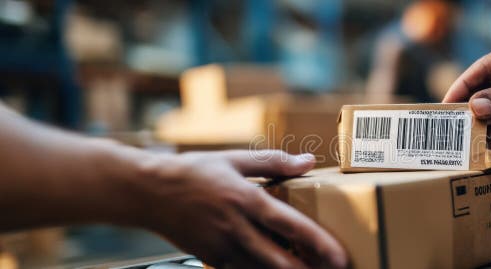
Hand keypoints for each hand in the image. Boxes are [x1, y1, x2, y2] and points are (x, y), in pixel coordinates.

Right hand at [122, 150, 346, 268]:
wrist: (147, 192)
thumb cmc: (192, 172)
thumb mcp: (234, 159)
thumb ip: (274, 162)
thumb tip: (309, 161)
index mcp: (246, 199)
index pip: (290, 225)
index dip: (319, 243)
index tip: (340, 256)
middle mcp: (236, 228)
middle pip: (280, 260)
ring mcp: (222, 247)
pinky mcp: (211, 259)